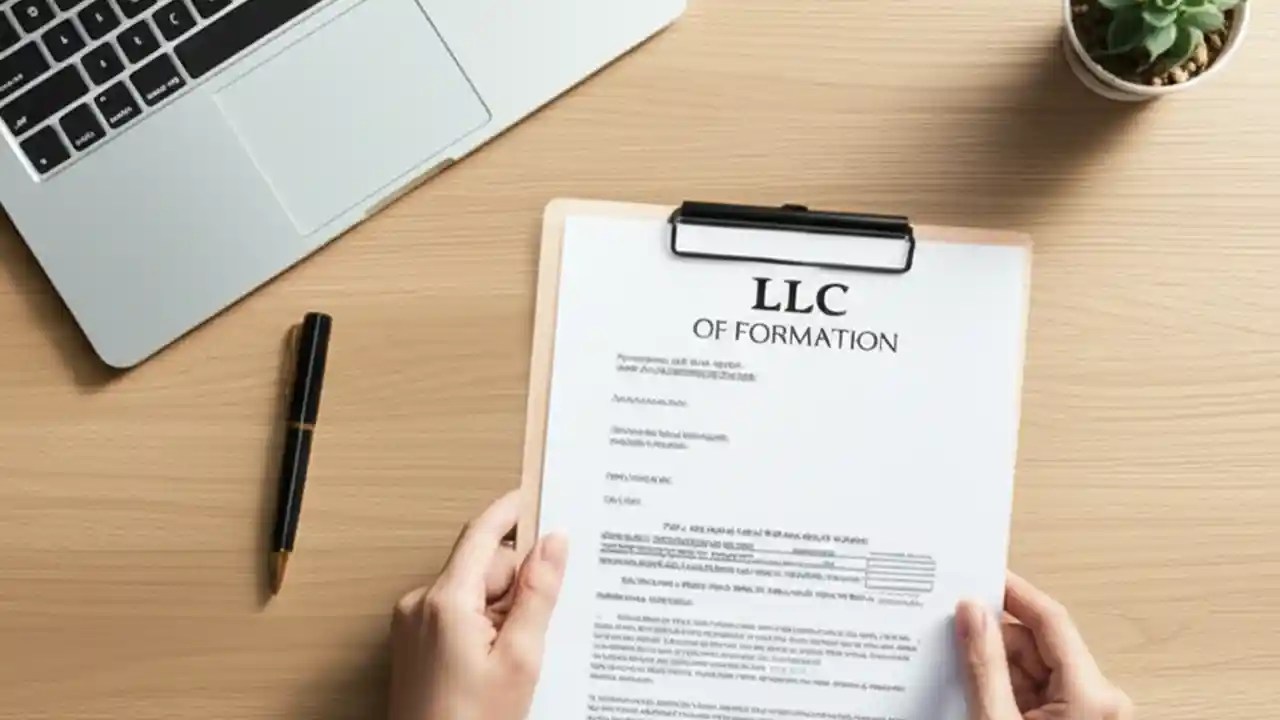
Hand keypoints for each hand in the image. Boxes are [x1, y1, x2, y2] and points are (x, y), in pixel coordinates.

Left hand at [389, 491, 568, 719]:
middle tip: (538, 627)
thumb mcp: (520, 658)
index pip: (483, 532)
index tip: (541, 496)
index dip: (514, 510)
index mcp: (445, 600)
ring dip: (501, 611)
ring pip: (473, 592)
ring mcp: (413, 623)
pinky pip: (458, 613)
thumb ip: (538, 594)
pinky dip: (484, 626)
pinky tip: (498, 661)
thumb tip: (553, 544)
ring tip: (514, 658)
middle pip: (483, 565)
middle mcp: (420, 603)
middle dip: (517, 584)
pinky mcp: (414, 641)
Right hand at [955, 573, 1132, 719]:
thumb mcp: (996, 719)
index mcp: (1092, 694)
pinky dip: (1008, 688)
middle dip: (996, 643)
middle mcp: (1100, 698)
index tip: (985, 577)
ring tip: (967, 687)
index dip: (1014, 593)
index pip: (1051, 620)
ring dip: (999, 669)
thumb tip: (973, 614)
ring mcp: (1089, 710)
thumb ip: (985, 666)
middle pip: (1038, 644)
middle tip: (956, 640)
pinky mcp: (1076, 719)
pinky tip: (982, 699)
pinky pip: (1037, 689)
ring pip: (1034, 666)